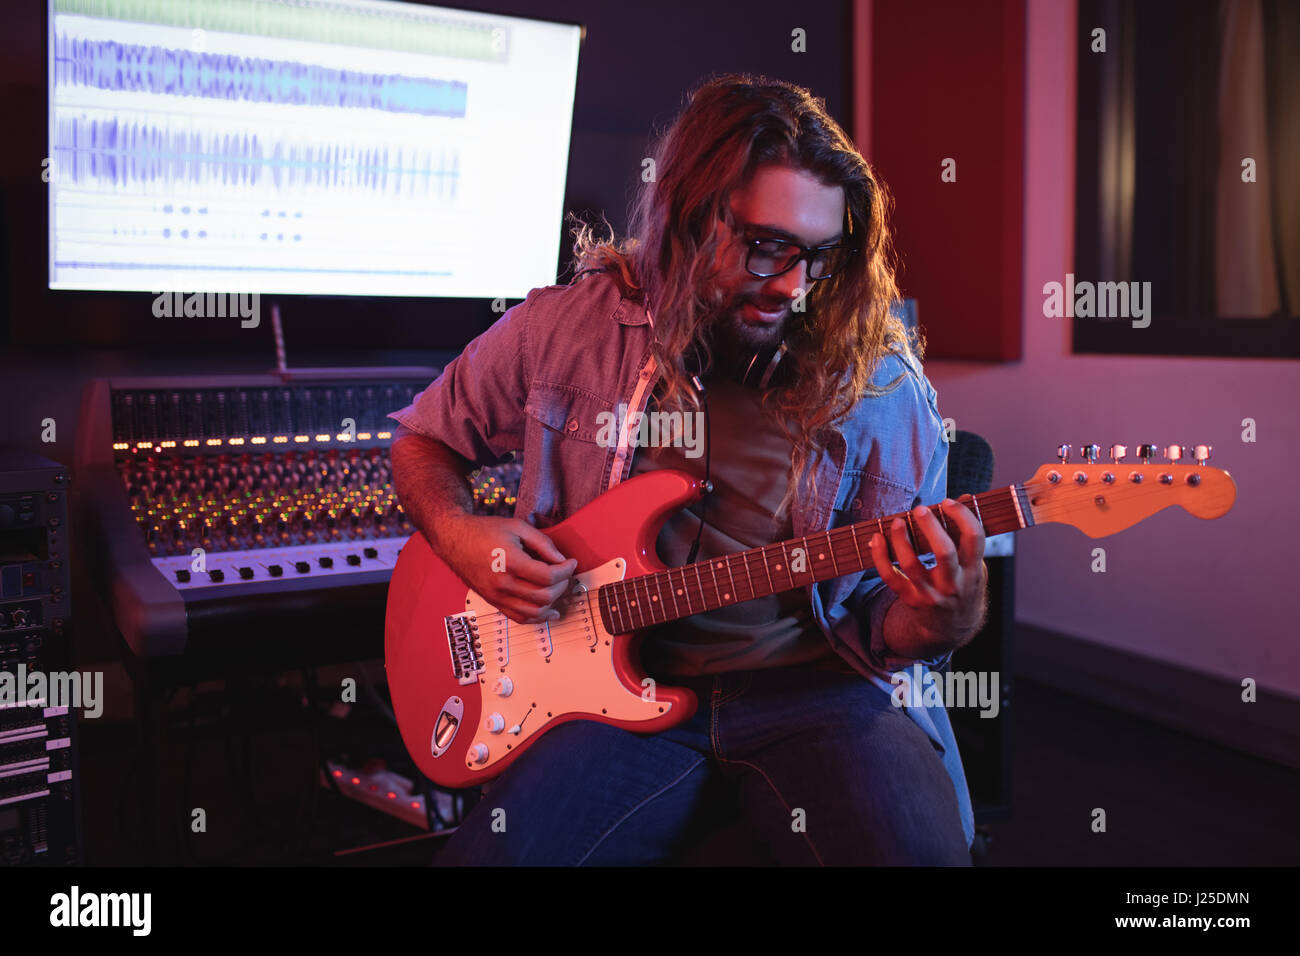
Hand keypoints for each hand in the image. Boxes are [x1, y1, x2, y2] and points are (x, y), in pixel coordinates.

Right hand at [437, 514, 577, 624]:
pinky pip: (519, 618)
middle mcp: (503, 583)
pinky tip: (549, 611)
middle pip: (544, 595)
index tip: (571, 563)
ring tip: (558, 589)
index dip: (566, 570)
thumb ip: (543, 543)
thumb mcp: (518, 527)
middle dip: (562, 584)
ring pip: (534, 612)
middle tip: (565, 572)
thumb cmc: (485, 531)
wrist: (455, 539)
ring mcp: (497, 596)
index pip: (549, 576)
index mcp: (510, 562)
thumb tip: (561, 560)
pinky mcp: (493, 602)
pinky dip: (537, 618)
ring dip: (553, 602)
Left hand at [868, 498, 987, 649]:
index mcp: (972, 571)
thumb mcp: (974, 566)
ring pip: (911, 564)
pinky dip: (880, 556)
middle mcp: (953, 583)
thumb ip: (969, 537)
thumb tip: (965, 497)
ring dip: (901, 539)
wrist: (950, 629)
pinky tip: (876, 539)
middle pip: (944, 552)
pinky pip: (890, 577)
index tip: (948, 502)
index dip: (961, 516)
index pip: (974, 538)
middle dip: (930, 527)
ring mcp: (930, 593)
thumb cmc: (963, 587)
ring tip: (896, 522)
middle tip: (919, 509)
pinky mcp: (910, 599)